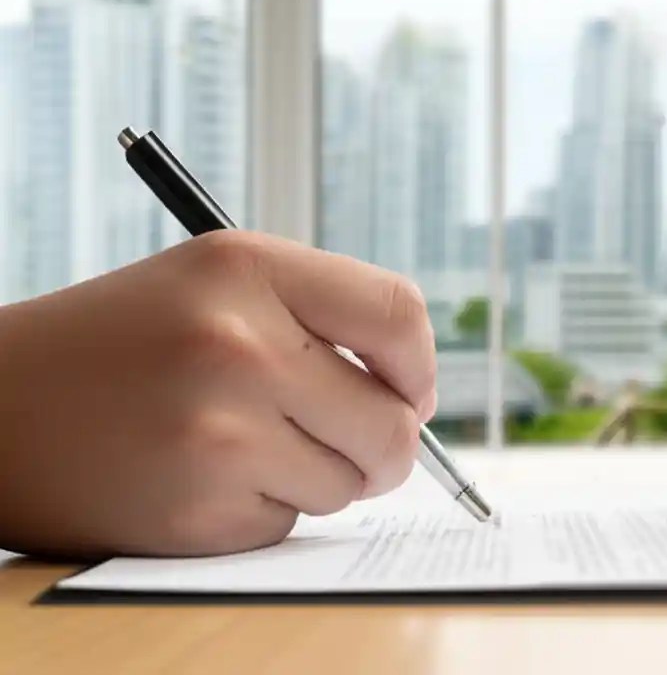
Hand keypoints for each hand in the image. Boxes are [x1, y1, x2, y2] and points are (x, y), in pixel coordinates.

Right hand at [0, 231, 435, 557]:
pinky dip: (262, 511)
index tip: (409, 391)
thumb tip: (417, 397)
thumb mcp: (213, 284)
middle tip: (352, 445)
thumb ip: (320, 318)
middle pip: (392, 422)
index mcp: (246, 267)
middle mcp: (237, 344)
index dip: (420, 365)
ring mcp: (218, 433)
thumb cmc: (121, 343)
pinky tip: (202, 480)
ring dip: (316, 478)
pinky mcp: (198, 511)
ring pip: (349, 484)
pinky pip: (289, 524)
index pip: (398, 315)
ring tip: (240, 446)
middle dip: (385, 446)